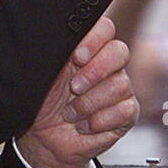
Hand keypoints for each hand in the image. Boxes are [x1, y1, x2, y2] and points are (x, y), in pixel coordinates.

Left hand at [16, 16, 139, 167]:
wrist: (43, 139)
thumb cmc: (41, 102)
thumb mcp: (41, 74)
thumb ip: (55, 53)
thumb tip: (56, 37)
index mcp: (86, 51)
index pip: (104, 29)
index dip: (94, 40)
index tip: (76, 57)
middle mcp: (106, 67)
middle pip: (119, 51)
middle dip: (94, 71)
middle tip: (73, 87)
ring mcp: (119, 89)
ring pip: (120, 84)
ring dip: (89, 103)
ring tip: (70, 113)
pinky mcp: (126, 114)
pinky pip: (125, 110)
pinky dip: (98, 120)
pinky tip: (83, 125)